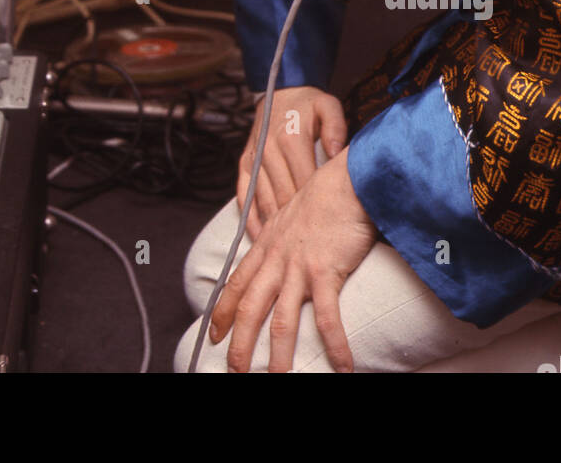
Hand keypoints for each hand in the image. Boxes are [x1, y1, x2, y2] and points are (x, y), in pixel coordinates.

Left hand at [212, 147, 376, 371]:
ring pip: (280, 320)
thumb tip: (277, 252)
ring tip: (278, 379)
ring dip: (279, 355)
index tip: (212, 334)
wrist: (348, 180)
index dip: (223, 311)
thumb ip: (280, 237)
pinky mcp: (325, 271)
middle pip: (250, 309)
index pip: (236, 284)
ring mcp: (299, 266)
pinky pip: (327, 317)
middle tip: (235, 371)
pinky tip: (343, 366)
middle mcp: (277, 258)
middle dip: (240, 345)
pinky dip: (334, 345)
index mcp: (267, 245)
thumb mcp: (291, 216)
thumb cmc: (326, 196)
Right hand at [238, 85, 347, 239]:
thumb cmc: (307, 103)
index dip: (317, 208)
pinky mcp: (244, 164)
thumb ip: (336, 126)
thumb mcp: (328, 105)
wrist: (279, 89)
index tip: (330, 228)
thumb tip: (336, 152)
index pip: (305, 183)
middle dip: (298, 225)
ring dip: (275, 228)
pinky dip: (251, 219)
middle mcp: (269, 151)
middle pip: (285, 197)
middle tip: (313, 248)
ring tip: (289, 251)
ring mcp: (253, 159)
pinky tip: (259, 238)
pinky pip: (244, 197)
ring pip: (265, 201)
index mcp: (291, 139)